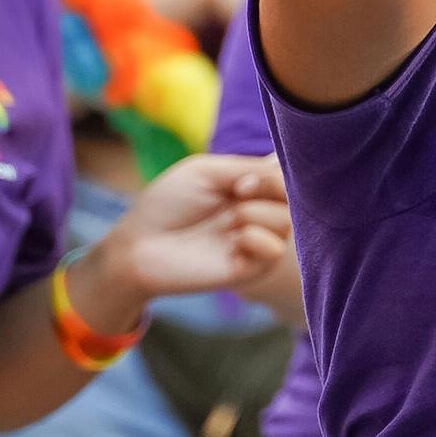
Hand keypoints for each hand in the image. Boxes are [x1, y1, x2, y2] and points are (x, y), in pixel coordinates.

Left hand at [70, 157, 292, 330]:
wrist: (141, 244)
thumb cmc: (167, 204)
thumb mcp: (206, 171)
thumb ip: (248, 168)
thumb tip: (282, 168)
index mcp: (249, 189)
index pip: (286, 177)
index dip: (275, 174)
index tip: (244, 180)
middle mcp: (257, 213)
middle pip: (294, 197)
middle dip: (270, 188)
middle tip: (238, 192)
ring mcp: (256, 241)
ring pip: (286, 223)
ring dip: (258, 214)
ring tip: (230, 221)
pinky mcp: (251, 268)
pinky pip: (276, 251)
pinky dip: (257, 240)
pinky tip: (234, 242)